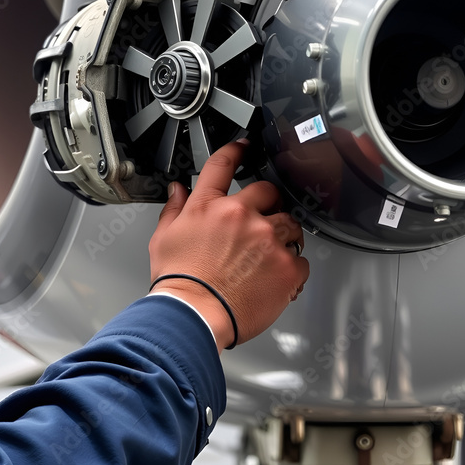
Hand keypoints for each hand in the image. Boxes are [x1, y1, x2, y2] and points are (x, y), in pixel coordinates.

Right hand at [148, 142, 309, 351]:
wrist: (193, 317)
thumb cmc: (179, 284)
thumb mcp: (164, 239)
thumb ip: (174, 209)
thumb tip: (177, 190)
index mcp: (209, 206)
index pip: (224, 164)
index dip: (237, 150)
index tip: (246, 147)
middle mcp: (241, 216)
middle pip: (268, 191)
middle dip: (269, 202)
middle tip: (264, 219)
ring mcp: (267, 239)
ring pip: (290, 223)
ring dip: (285, 234)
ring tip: (272, 253)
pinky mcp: (286, 266)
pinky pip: (301, 259)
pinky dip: (293, 268)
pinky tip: (278, 278)